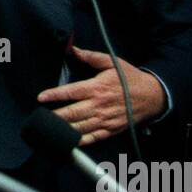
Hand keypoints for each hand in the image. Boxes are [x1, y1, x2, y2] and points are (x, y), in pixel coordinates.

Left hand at [37, 46, 164, 144]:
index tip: (41, 98)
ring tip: (48, 130)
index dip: (54, 95)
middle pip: (72, 113)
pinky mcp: (110, 130)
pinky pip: (91, 138)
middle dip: (54, 116)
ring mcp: (105, 120)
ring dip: (63, 130)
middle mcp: (99, 105)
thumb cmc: (129, 78)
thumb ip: (91, 56)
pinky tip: (66, 142)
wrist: (152, 96)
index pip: (71, 92)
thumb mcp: (112, 62)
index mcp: (97, 87)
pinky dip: (78, 141)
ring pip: (79, 128)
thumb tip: (73, 49)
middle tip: (39, 118)